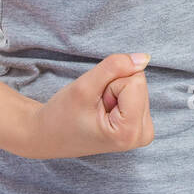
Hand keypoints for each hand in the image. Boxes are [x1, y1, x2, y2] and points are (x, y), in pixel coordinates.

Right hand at [22, 52, 154, 158]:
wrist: (49, 136)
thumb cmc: (62, 116)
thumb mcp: (84, 87)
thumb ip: (114, 67)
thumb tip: (144, 58)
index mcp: (130, 131)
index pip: (136, 80)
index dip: (110, 84)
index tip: (94, 103)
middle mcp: (142, 134)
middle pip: (138, 82)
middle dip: (113, 87)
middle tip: (94, 106)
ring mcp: (143, 131)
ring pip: (137, 85)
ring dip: (114, 92)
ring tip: (97, 109)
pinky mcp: (140, 124)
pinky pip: (135, 91)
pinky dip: (118, 96)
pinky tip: (104, 111)